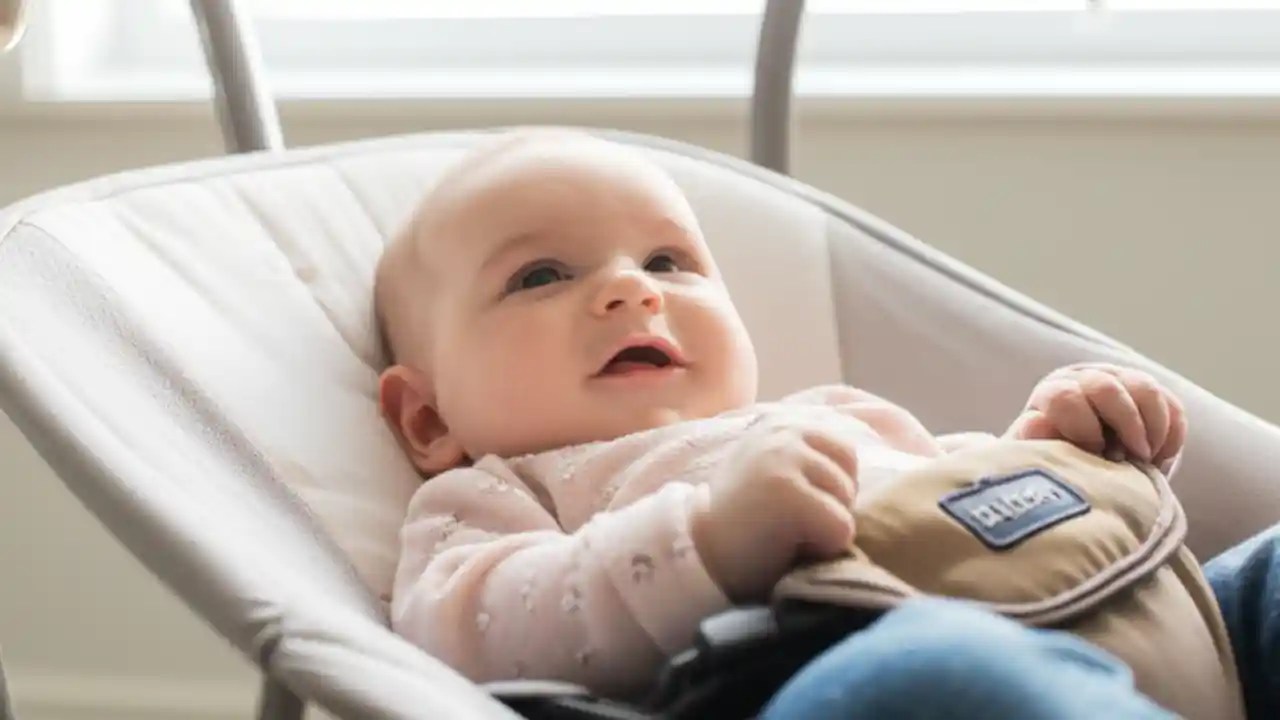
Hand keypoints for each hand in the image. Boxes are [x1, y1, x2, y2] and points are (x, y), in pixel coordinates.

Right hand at [692, 414, 859, 602]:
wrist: (698, 553)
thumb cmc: (743, 520)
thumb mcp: (771, 467)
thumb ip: (807, 453)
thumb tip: (870, 439)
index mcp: (782, 423)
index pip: (845, 452)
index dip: (829, 487)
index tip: (791, 504)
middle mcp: (784, 432)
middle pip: (850, 476)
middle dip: (831, 505)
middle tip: (788, 521)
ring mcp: (785, 459)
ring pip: (847, 503)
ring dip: (825, 528)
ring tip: (786, 531)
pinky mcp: (789, 493)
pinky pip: (841, 529)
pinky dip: (822, 548)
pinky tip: (787, 545)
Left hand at [1006, 363, 1186, 469]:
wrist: (1083, 469)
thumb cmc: (1055, 465)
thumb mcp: (1039, 459)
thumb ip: (1036, 443)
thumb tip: (1037, 422)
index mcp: (1052, 393)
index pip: (1064, 397)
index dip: (1083, 429)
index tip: (1093, 454)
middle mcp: (1085, 378)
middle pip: (1108, 388)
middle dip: (1123, 428)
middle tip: (1127, 460)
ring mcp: (1121, 380)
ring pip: (1146, 390)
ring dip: (1152, 431)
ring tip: (1145, 461)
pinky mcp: (1150, 394)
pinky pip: (1172, 406)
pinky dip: (1171, 436)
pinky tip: (1159, 459)